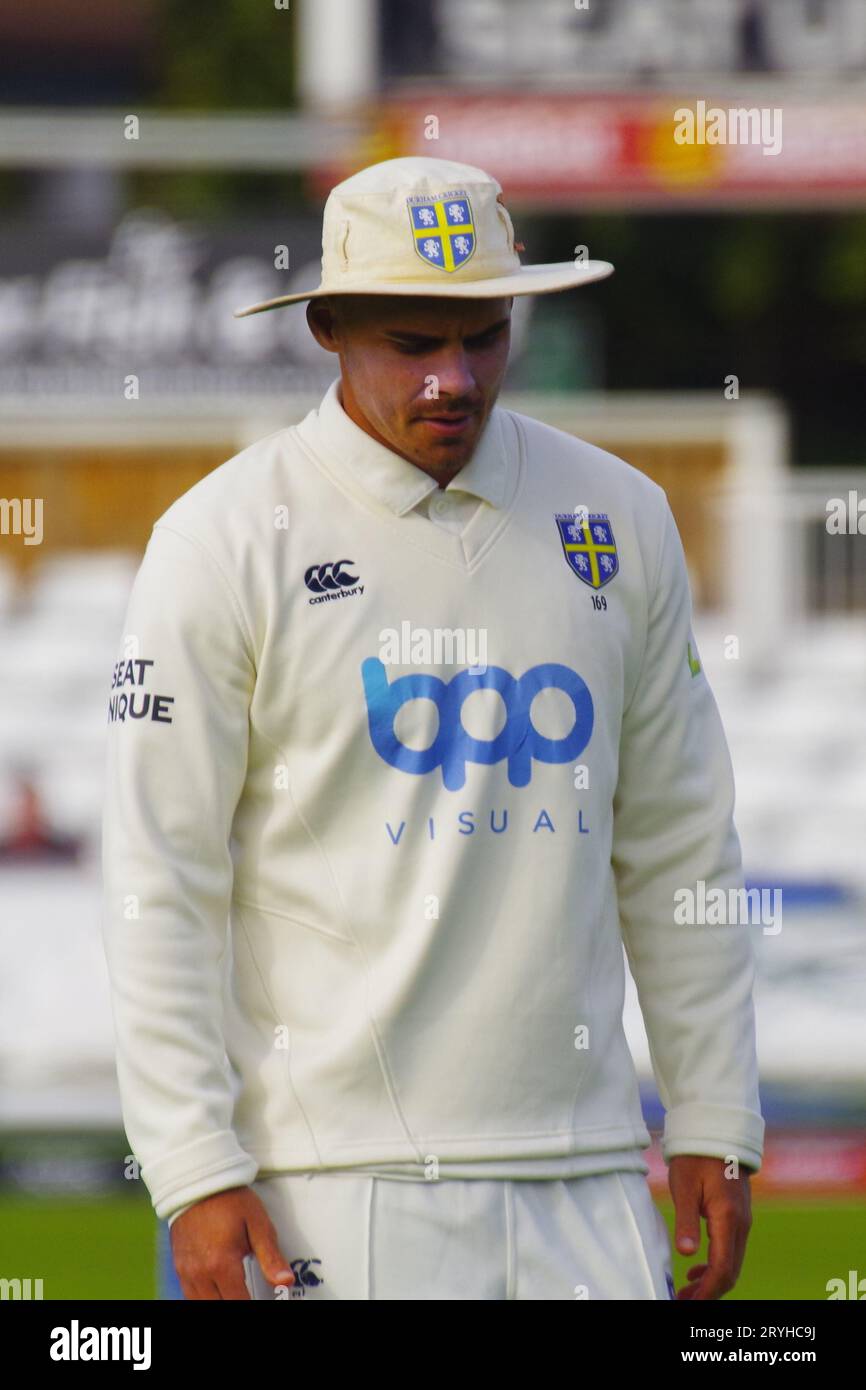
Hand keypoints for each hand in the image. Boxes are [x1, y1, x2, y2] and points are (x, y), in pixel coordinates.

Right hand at [170, 1186, 294, 1299]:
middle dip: (236, 1302)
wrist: (199, 1181)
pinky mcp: (179, 1266)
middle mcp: (200, 1273)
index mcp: (222, 1264)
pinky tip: (217, 1290)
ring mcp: (186, 1271)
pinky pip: (189, 1295)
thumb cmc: (229, 1199)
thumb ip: (271, 1257)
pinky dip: (204, 1298)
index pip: (240, 1304)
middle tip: (249, 1293)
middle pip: (219, 1307)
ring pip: (201, 1305)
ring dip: (220, 1302)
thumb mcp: (258, 1224)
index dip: (255, 1306)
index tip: (265, 1300)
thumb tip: (285, 1282)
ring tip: (236, 1292)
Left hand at [668, 1155, 751, 1299]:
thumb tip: (686, 1254)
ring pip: (731, 1262)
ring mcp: (742, 1221)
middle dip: (708, 1292)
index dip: (707, 1291)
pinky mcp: (737, 1217)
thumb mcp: (684, 1186)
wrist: (716, 1132)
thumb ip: (686, 1220)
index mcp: (728, 1219)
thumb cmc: (696, 1157)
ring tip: (686, 1290)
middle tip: (682, 1301)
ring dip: (711, 1281)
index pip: (723, 1268)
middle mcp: (741, 1224)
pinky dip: (715, 1265)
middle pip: (730, 1271)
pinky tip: (696, 1268)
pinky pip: (730, 1250)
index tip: (688, 1303)